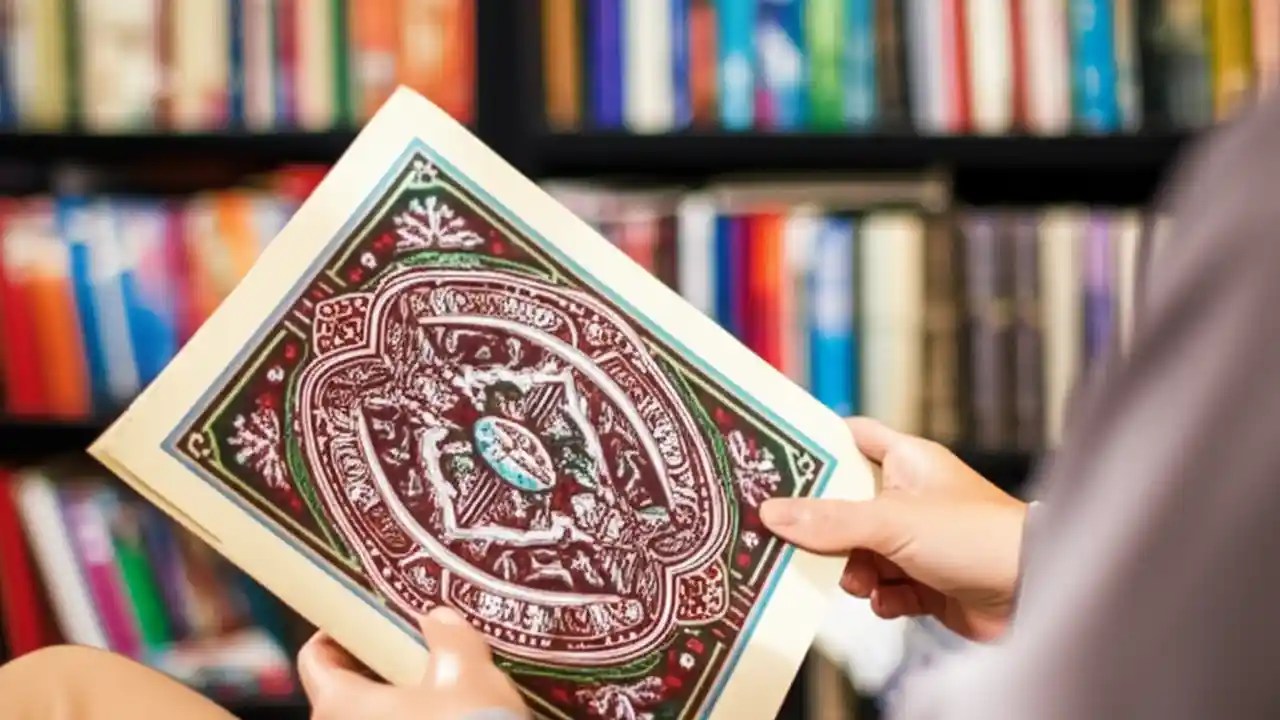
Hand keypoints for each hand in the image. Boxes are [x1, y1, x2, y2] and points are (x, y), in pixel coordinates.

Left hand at [299, 606, 528, 719]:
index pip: (314, 658)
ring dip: (394, 704)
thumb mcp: (468, 671)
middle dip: (377, 671)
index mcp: (340, 704)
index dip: (341, 634)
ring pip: (366, 718)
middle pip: (341, 692)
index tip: (375, 624)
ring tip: (438, 694)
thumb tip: (438, 619)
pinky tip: (444, 718)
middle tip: (416, 656)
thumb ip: (449, 637)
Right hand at [760, 418, 1027, 641]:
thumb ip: (829, 521)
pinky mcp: (930, 581)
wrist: (1036, 593)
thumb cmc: (977, 536)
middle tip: (804, 542)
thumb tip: (772, 513)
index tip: (780, 462)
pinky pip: (887, 587)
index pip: (854, 438)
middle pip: (848, 506)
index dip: (819, 446)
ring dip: (856, 571)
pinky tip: (891, 601)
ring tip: (862, 582)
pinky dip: (883, 597)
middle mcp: (914, 496)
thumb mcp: (891, 522)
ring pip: (863, 552)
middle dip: (828, 531)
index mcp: (909, 461)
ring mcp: (922, 541)